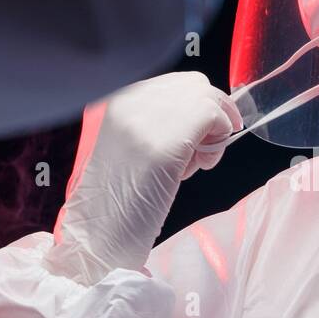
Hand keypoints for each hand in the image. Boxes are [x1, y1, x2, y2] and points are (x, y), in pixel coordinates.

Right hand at [47, 72, 240, 283]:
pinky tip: (200, 166)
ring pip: (209, 99)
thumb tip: (201, 115)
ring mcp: (153, 115)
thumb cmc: (117, 201)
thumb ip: (157, 123)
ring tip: (196, 163)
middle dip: (207, 116)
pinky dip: (218, 141)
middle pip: (195, 85)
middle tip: (199, 152)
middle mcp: (134, 99)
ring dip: (214, 131)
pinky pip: (216, 116)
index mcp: (118, 100)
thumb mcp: (132, 147)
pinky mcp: (173, 135)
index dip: (192, 107)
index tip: (196, 135)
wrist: (100, 234)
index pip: (173, 83)